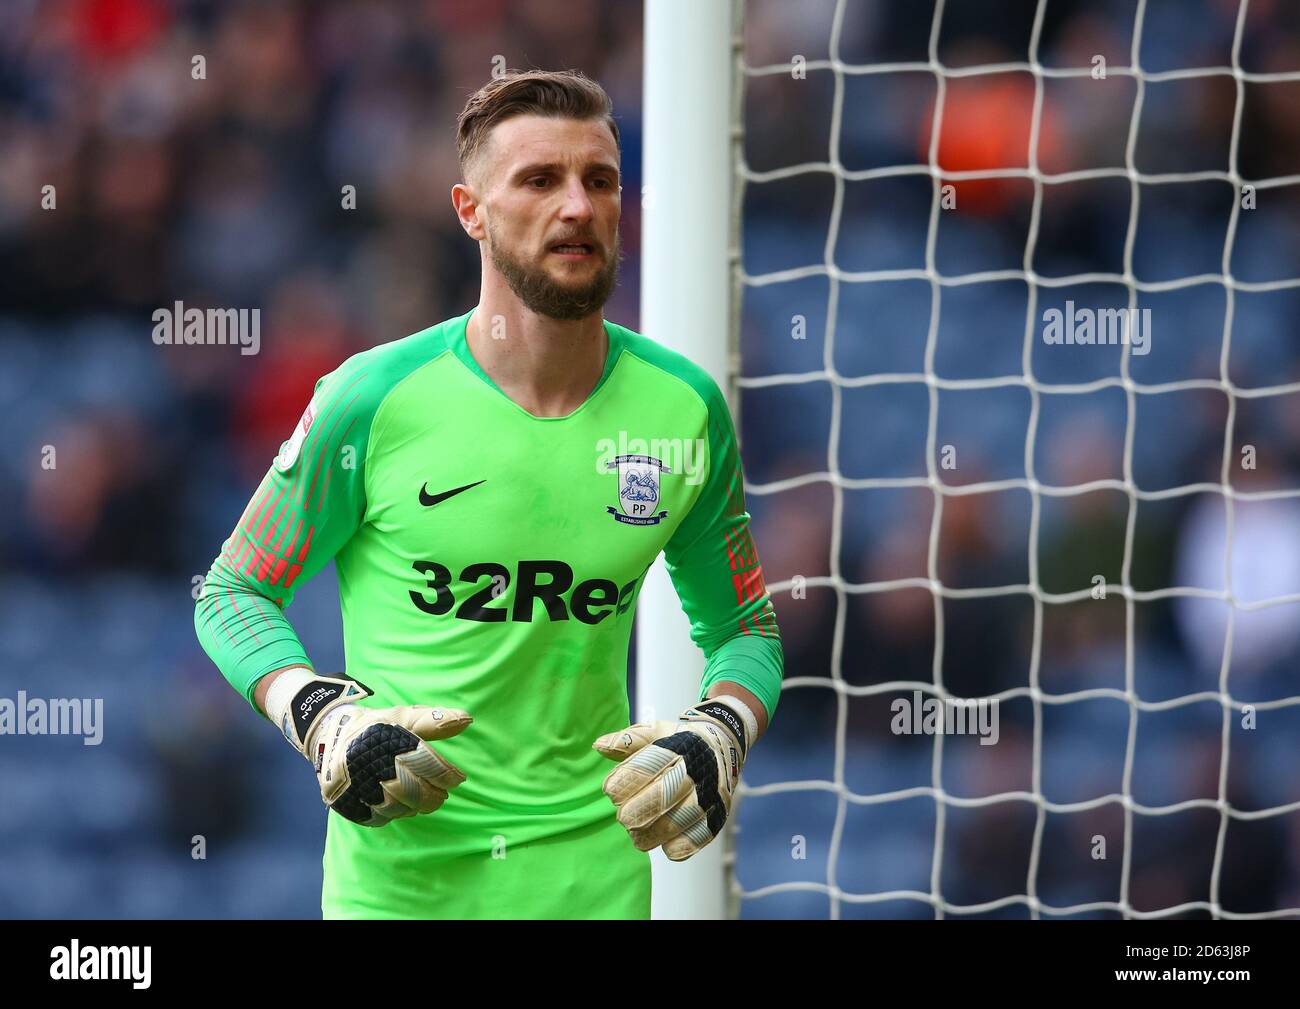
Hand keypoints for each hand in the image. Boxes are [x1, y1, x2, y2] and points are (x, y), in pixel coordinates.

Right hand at [264, 667, 471, 826]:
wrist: (326, 733)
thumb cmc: (374, 726)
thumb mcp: (402, 717)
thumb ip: (434, 721)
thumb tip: (467, 719)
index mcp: (386, 739)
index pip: (424, 762)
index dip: (446, 773)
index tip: (458, 778)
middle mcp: (369, 762)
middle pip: (411, 790)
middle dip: (433, 796)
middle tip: (442, 795)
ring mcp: (354, 784)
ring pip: (394, 808)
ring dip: (414, 807)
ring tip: (422, 800)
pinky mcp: (344, 801)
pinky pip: (375, 817)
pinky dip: (393, 815)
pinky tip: (401, 806)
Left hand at [593, 696, 758, 860]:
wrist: (725, 744)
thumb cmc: (680, 741)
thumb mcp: (655, 731)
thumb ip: (628, 740)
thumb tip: (598, 746)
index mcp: (677, 746)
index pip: (649, 764)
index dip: (625, 780)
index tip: (610, 790)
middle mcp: (696, 770)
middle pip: (662, 795)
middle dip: (635, 811)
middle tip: (623, 817)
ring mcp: (709, 794)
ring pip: (677, 821)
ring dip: (651, 833)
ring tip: (637, 835)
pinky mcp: (718, 815)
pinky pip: (698, 837)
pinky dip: (678, 846)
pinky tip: (664, 844)